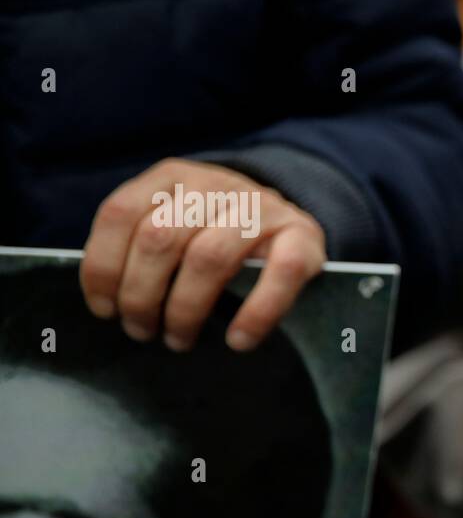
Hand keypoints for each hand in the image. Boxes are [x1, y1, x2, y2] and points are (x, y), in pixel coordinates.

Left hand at [81, 158, 325, 351]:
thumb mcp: (179, 224)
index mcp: (173, 178)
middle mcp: (215, 185)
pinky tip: (238, 339)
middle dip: (141, 296)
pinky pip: (279, 273)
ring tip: (179, 339)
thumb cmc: (222, 238)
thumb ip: (143, 244)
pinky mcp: (303, 235)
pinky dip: (256, 312)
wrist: (291, 225)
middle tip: (142, 331)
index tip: (104, 309)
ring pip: (209, 257)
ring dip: (186, 309)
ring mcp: (261, 207)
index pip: (121, 214)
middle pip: (160, 239)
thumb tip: (107, 301)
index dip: (104, 266)